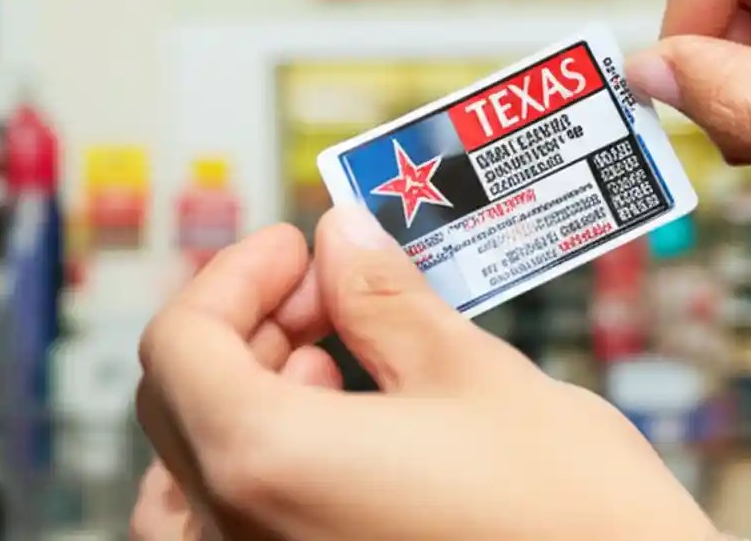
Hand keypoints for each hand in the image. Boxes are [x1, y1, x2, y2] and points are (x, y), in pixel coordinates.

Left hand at [134, 208, 715, 539]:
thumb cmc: (571, 518)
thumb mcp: (474, 376)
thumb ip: (384, 299)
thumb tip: (343, 239)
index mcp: (267, 464)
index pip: (181, 345)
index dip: (233, 276)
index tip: (293, 247)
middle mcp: (241, 537)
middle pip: (180, 402)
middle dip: (249, 325)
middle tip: (328, 289)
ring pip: (193, 473)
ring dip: (247, 395)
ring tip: (332, 361)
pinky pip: (232, 528)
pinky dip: (260, 466)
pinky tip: (336, 439)